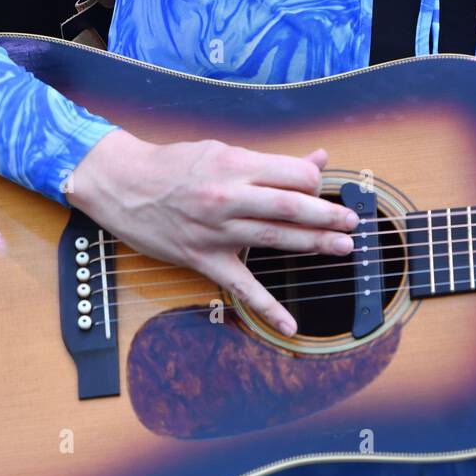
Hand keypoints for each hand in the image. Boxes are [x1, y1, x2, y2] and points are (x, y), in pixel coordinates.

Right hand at [69, 130, 358, 337]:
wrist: (123, 184)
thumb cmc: (175, 165)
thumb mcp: (222, 151)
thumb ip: (271, 161)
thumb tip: (317, 159)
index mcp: (235, 164)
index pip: (291, 175)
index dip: (315, 181)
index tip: (326, 187)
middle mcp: (227, 197)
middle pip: (290, 206)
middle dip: (327, 214)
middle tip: (353, 222)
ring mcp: (216, 231)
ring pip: (275, 239)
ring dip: (314, 243)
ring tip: (343, 247)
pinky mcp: (203, 259)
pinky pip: (241, 286)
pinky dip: (267, 307)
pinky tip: (290, 324)